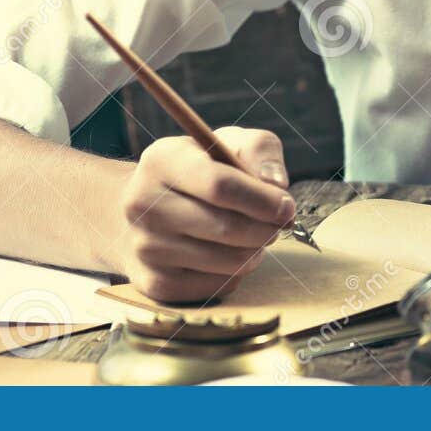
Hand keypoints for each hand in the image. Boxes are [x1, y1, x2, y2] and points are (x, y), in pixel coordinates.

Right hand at [115, 126, 296, 301]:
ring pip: (229, 262)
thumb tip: (277, 185)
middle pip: (227, 228)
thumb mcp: (226, 143)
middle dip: (267, 229)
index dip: (262, 200)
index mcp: (162, 160)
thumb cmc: (199, 171)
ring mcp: (146, 247)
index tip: (287, 206)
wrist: (146, 210)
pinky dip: (237, 273)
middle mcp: (144, 204)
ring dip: (256, 251)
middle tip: (277, 224)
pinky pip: (219, 287)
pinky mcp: (155, 283)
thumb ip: (259, 150)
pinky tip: (229, 255)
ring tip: (253, 236)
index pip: (219, 186)